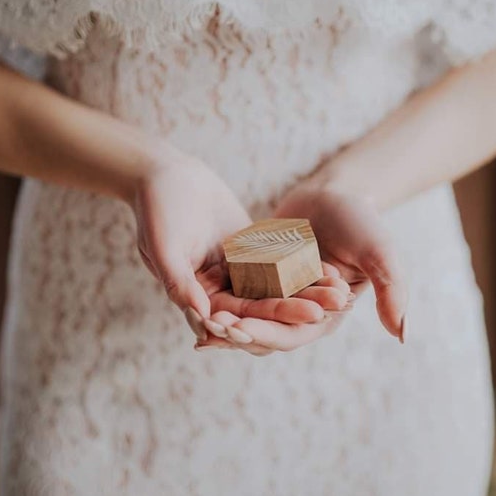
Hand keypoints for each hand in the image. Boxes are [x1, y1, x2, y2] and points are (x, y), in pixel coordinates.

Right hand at [131, 147, 349, 340]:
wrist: (165, 174)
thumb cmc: (157, 208)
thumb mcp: (164, 246)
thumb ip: (180, 283)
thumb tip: (203, 319)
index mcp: (195, 297)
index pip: (233, 318)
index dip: (266, 321)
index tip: (300, 322)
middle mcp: (217, 290)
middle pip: (259, 306)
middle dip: (294, 307)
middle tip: (329, 308)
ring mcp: (235, 271)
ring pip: (273, 287)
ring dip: (304, 291)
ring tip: (338, 292)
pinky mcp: (249, 252)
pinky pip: (277, 262)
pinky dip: (301, 266)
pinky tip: (329, 268)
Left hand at [194, 183, 404, 355]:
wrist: (336, 192)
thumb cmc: (362, 221)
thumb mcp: (379, 253)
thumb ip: (392, 289)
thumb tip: (402, 333)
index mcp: (325, 317)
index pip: (291, 335)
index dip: (265, 334)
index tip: (238, 328)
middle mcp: (298, 313)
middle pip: (262, 331)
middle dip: (236, 333)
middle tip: (208, 329)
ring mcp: (276, 296)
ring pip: (243, 316)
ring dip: (221, 320)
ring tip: (195, 318)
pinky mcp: (259, 278)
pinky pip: (233, 291)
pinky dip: (216, 295)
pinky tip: (191, 292)